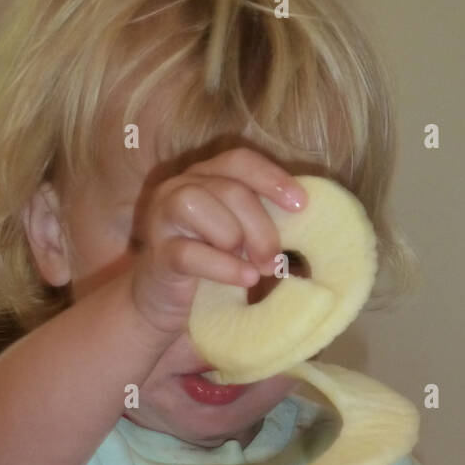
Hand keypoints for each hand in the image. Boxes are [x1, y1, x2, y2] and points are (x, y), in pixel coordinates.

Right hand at [128, 146, 305, 337]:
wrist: (161, 303)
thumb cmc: (208, 265)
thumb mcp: (238, 237)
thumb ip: (259, 221)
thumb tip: (306, 222)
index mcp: (203, 177)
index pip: (239, 161)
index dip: (272, 179)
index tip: (301, 206)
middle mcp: (178, 188)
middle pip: (229, 189)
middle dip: (261, 227)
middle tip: (276, 262)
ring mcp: (162, 218)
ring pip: (202, 206)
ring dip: (236, 240)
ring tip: (251, 270)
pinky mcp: (158, 255)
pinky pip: (191, 252)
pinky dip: (224, 267)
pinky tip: (244, 279)